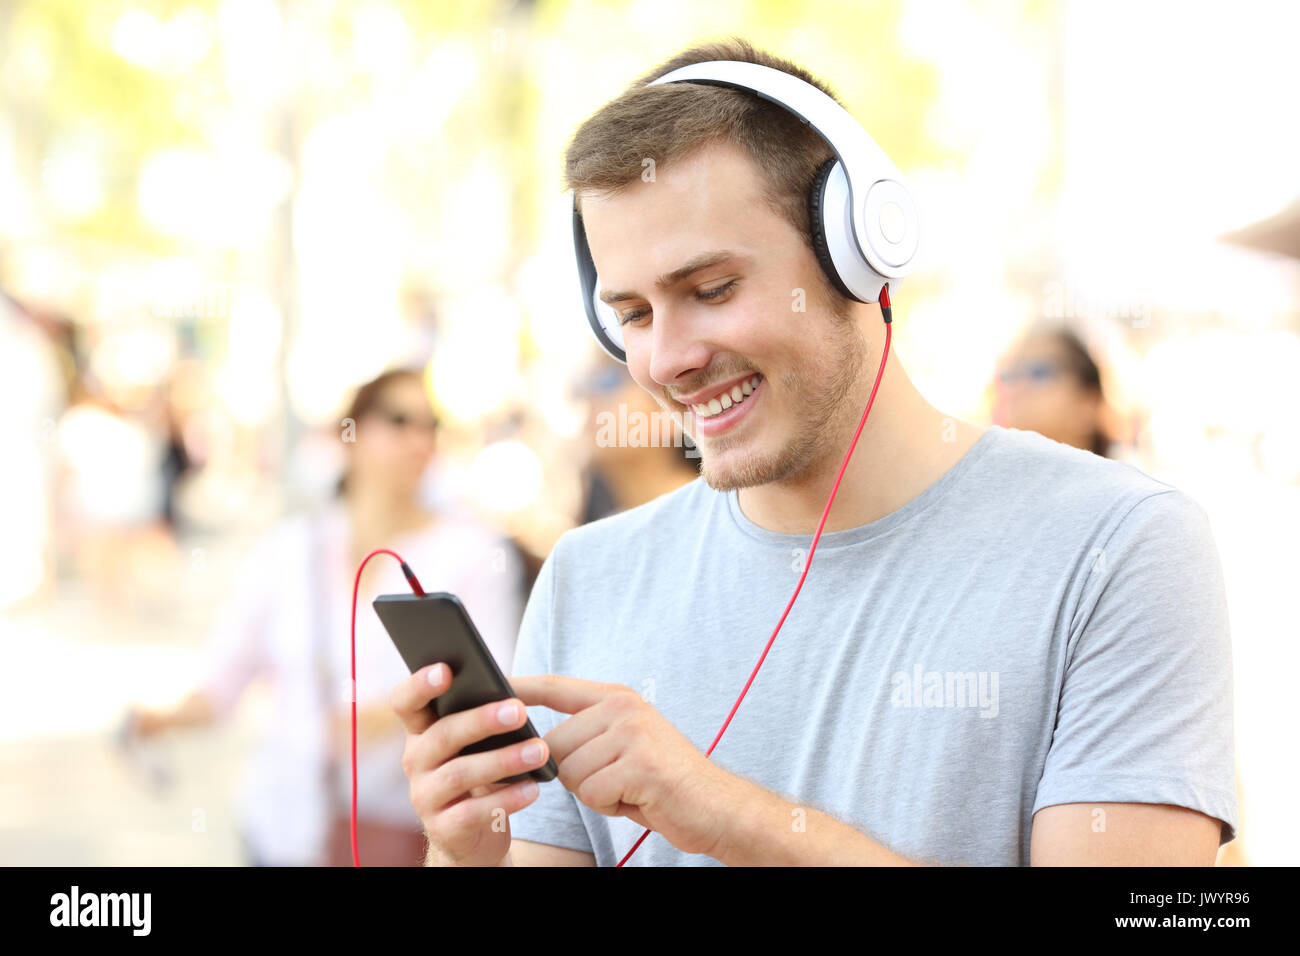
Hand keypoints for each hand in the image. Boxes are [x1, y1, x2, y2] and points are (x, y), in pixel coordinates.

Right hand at [389, 663, 550, 866]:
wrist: (473, 835)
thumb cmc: (479, 771)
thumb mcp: (475, 743)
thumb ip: (480, 716)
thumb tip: (512, 696)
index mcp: (421, 731)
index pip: (406, 702)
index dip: (420, 685)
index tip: (446, 669)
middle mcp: (415, 761)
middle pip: (442, 735)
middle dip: (481, 721)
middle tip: (519, 711)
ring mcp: (425, 797)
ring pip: (459, 774)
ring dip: (502, 760)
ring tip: (539, 751)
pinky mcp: (442, 829)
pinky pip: (472, 813)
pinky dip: (506, 799)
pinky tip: (532, 789)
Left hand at [512, 674, 728, 856]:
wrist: (714, 806)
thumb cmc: (660, 782)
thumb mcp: (623, 744)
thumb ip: (586, 734)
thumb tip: (534, 743)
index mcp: (617, 698)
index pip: (557, 686)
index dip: (522, 688)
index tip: (492, 685)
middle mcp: (623, 708)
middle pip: (555, 744)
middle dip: (575, 774)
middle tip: (615, 780)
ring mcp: (633, 733)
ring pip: (571, 772)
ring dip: (594, 792)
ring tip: (629, 788)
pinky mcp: (639, 764)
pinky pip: (592, 792)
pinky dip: (609, 805)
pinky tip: (637, 798)